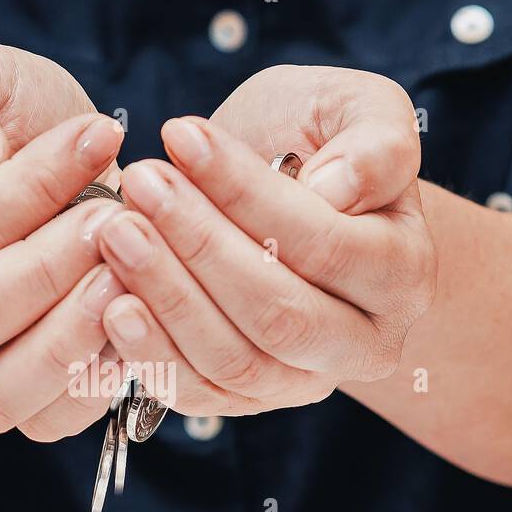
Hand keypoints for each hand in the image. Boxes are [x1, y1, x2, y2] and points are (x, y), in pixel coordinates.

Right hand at [0, 40, 126, 438]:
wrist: (51, 185)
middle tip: (113, 224)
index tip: (103, 137)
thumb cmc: (10, 126)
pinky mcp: (12, 402)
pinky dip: (94, 385)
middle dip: (45, 276)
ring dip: (66, 345)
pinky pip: (45, 424)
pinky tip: (132, 323)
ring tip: (123, 284)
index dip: (32, 189)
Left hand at [96, 66, 435, 414]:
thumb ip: (374, 142)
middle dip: (199, 248)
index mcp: (403, 272)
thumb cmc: (318, 143)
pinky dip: (149, 352)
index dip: (246, 192)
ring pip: (233, 360)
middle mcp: (364, 344)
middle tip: (139, 187)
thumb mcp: (356, 110)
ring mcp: (303, 381)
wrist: (286, 195)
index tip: (179, 133)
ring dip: (165, 296)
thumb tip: (335, 190)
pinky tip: (108, 302)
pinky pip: (196, 392)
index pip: (324, 243)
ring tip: (114, 232)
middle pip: (279, 315)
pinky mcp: (245, 400)